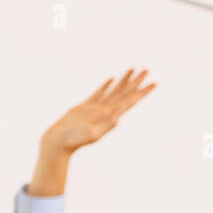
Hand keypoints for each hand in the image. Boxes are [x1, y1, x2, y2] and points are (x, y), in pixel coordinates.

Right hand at [40, 68, 157, 156]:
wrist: (57, 144)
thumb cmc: (73, 141)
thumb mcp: (91, 134)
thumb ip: (105, 125)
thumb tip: (118, 116)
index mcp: (110, 116)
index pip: (130, 101)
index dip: (142, 92)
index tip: (154, 83)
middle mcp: (106, 112)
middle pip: (126, 93)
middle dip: (137, 82)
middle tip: (147, 70)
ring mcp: (96, 109)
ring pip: (114, 91)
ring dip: (125, 81)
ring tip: (133, 69)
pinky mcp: (85, 107)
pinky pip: (100, 93)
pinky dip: (107, 85)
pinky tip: (112, 79)